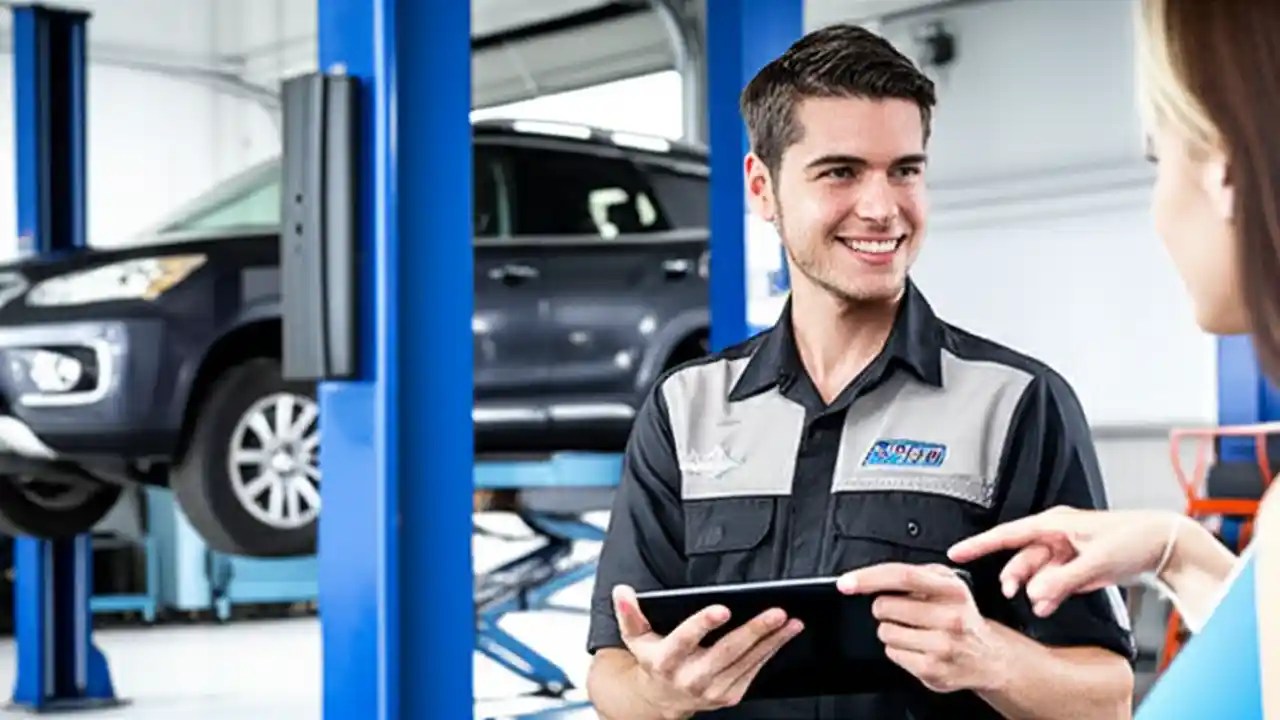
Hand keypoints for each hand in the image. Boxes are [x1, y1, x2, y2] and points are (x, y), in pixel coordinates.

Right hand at [611, 584, 803, 717]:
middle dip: (753, 631)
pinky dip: (771, 651)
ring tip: (789, 620)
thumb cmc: (653, 660)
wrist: (662, 698)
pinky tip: (784, 634)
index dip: (702, 624)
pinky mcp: (729, 695)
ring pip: (746, 661)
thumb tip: (622, 590)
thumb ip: (628, 612)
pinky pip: (754, 670)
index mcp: (666, 660)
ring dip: (771, 640)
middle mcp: (690, 678)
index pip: (684, 640)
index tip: (722, 608)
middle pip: (726, 652)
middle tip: (776, 611)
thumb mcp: (635, 637)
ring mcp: (712, 690)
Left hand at [837, 563, 1004, 693]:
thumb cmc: (960, 615)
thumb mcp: (947, 584)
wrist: (988, 656)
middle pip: (885, 606)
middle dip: (885, 608)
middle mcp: (950, 616)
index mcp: (951, 589)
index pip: (902, 576)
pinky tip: (918, 647)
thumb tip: (868, 578)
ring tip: (915, 631)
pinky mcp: (933, 669)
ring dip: (892, 631)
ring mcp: (942, 645)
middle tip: (905, 613)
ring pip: (885, 632)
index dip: (868, 578)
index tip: (846, 583)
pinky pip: (892, 653)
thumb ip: (914, 575)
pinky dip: (898, 650)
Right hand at [946, 506, 1180, 616]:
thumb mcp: (1095, 562)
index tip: (956, 553)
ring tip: (1042, 605)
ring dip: (1037, 590)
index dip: (979, 544)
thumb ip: (1062, 580)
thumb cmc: (1134, 538)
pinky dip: (1050, 593)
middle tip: (1013, 595)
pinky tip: (1049, 604)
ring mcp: (1067, 549)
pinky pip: (1054, 580)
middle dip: (1017, 578)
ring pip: (1038, 572)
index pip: (1007, 533)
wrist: (1165, 544)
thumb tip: (1036, 594)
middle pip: (1023, 558)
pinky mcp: (1077, 564)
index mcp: (1054, 523)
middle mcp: (1056, 534)